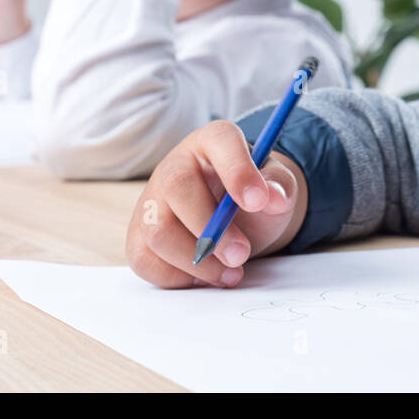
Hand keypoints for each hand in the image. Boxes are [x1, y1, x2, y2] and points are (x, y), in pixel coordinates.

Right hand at [126, 121, 307, 288]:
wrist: (236, 219)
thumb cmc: (252, 196)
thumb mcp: (275, 185)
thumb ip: (279, 186)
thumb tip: (274, 197)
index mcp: (213, 141)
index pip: (219, 141)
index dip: (238, 170)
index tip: (259, 202)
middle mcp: (175, 164)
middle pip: (176, 187)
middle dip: (210, 229)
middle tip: (241, 255)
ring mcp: (151, 200)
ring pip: (158, 231)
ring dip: (197, 262)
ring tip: (231, 272)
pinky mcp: (139, 235)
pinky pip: (144, 260)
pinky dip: (177, 277)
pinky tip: (204, 275)